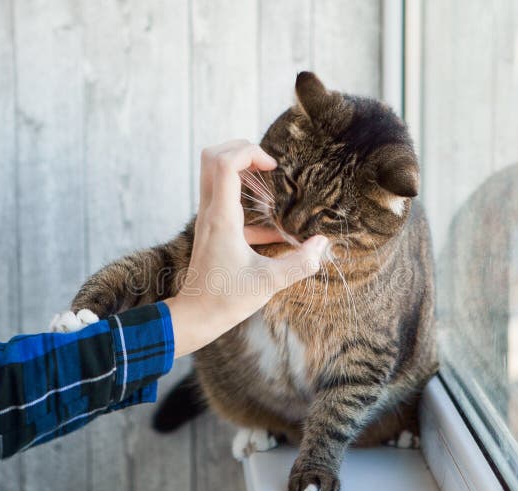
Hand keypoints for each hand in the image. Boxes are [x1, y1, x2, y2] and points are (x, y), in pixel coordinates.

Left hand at [165, 140, 327, 356]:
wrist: (195, 316)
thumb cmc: (226, 299)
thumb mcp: (270, 282)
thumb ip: (301, 263)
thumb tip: (322, 244)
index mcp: (222, 218)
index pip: (225, 163)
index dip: (250, 152)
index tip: (273, 167)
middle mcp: (210, 212)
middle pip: (212, 156)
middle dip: (240, 148)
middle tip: (267, 163)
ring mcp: (208, 219)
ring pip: (213, 173)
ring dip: (240, 168)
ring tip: (269, 182)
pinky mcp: (211, 229)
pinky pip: (223, 199)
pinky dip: (245, 199)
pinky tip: (272, 228)